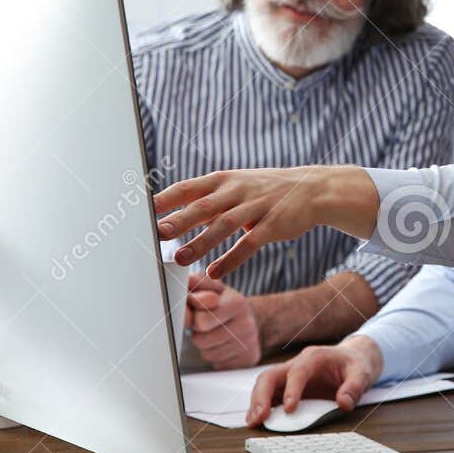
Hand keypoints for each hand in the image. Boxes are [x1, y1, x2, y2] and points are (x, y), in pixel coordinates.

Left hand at [155, 167, 317, 278]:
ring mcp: (256, 207)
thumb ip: (206, 202)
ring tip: (181, 258)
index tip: (142, 210)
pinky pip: (250, 243)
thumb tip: (170, 217)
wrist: (312, 189)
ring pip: (224, 225)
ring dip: (201, 242)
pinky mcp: (273, 224)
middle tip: (159, 232)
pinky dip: (232, 258)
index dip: (165, 199)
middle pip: (204, 206)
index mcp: (223, 181)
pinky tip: (216, 271)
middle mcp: (237, 191)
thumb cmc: (264, 190)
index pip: (188, 188)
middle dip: (180, 219)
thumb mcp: (235, 186)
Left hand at [187, 274, 261, 369]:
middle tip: (207, 325)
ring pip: (208, 355)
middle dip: (198, 333)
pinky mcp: (249, 360)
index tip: (199, 311)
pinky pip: (218, 365)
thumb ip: (195, 285)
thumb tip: (186, 290)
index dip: (195, 317)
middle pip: (201, 341)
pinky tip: (224, 345)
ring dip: (206, 346)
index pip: (201, 321)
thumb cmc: (225, 302)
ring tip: (216, 333)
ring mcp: (249, 344)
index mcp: (237, 303)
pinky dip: (217, 356)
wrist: (252, 318)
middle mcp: (247, 325)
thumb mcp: (212, 287)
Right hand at [245, 337, 382, 426]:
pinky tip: (257, 421)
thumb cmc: (355, 365)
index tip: (290, 409)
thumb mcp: (362, 374)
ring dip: (257, 403)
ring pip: (265, 385)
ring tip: (253, 422)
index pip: (298, 372)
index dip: (292, 389)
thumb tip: (344, 403)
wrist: (353, 359)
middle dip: (262, 396)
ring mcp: (289, 376)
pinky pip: (269, 395)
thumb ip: (355, 388)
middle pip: (270, 375)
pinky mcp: (287, 387)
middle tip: (259, 417)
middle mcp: (296, 365)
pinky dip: (261, 407)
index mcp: (314, 358)